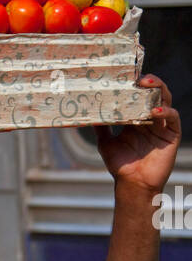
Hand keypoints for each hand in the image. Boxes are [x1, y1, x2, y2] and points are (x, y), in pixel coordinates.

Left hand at [94, 75, 180, 194]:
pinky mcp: (172, 135)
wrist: (133, 184)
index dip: (135, 85)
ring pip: (166, 100)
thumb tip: (87, 114)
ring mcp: (162, 126)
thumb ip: (101, 128)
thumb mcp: (106, 143)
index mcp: (137, 118)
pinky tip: (154, 112)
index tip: (126, 76)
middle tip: (139, 78)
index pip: (139, 96)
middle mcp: (151, 119)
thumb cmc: (120, 165)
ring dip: (159, 90)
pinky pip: (173, 118)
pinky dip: (165, 112)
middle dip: (150, 82)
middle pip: (155, 93)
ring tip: (147, 85)